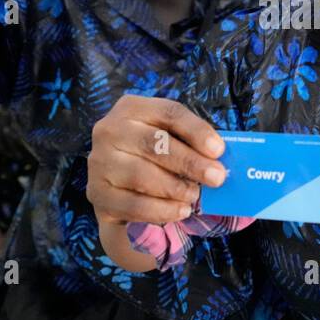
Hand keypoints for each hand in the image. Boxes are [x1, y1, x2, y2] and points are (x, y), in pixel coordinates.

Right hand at [85, 95, 225, 228]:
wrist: (121, 192)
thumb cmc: (155, 159)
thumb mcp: (171, 141)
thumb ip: (193, 145)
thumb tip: (222, 159)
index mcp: (132, 108)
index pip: (168, 112)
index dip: (195, 130)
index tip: (219, 150)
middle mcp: (109, 130)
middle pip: (154, 143)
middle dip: (190, 162)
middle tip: (217, 178)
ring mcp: (99, 162)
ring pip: (140, 174)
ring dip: (175, 188)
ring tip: (195, 196)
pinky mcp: (97, 194)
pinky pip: (132, 204)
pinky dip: (161, 210)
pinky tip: (180, 211)